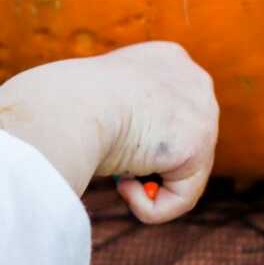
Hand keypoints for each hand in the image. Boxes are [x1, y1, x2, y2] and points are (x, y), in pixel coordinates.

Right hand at [0, 42, 218, 223]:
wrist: (68, 106)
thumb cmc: (61, 104)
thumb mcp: (94, 99)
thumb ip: (119, 118)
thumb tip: (124, 159)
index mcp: (165, 58)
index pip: (166, 112)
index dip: (135, 134)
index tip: (103, 135)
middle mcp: (192, 78)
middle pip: (180, 143)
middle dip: (144, 161)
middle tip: (109, 160)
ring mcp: (202, 110)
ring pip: (180, 174)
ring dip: (141, 183)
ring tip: (112, 171)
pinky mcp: (199, 145)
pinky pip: (180, 198)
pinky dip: (148, 206)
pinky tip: (121, 184)